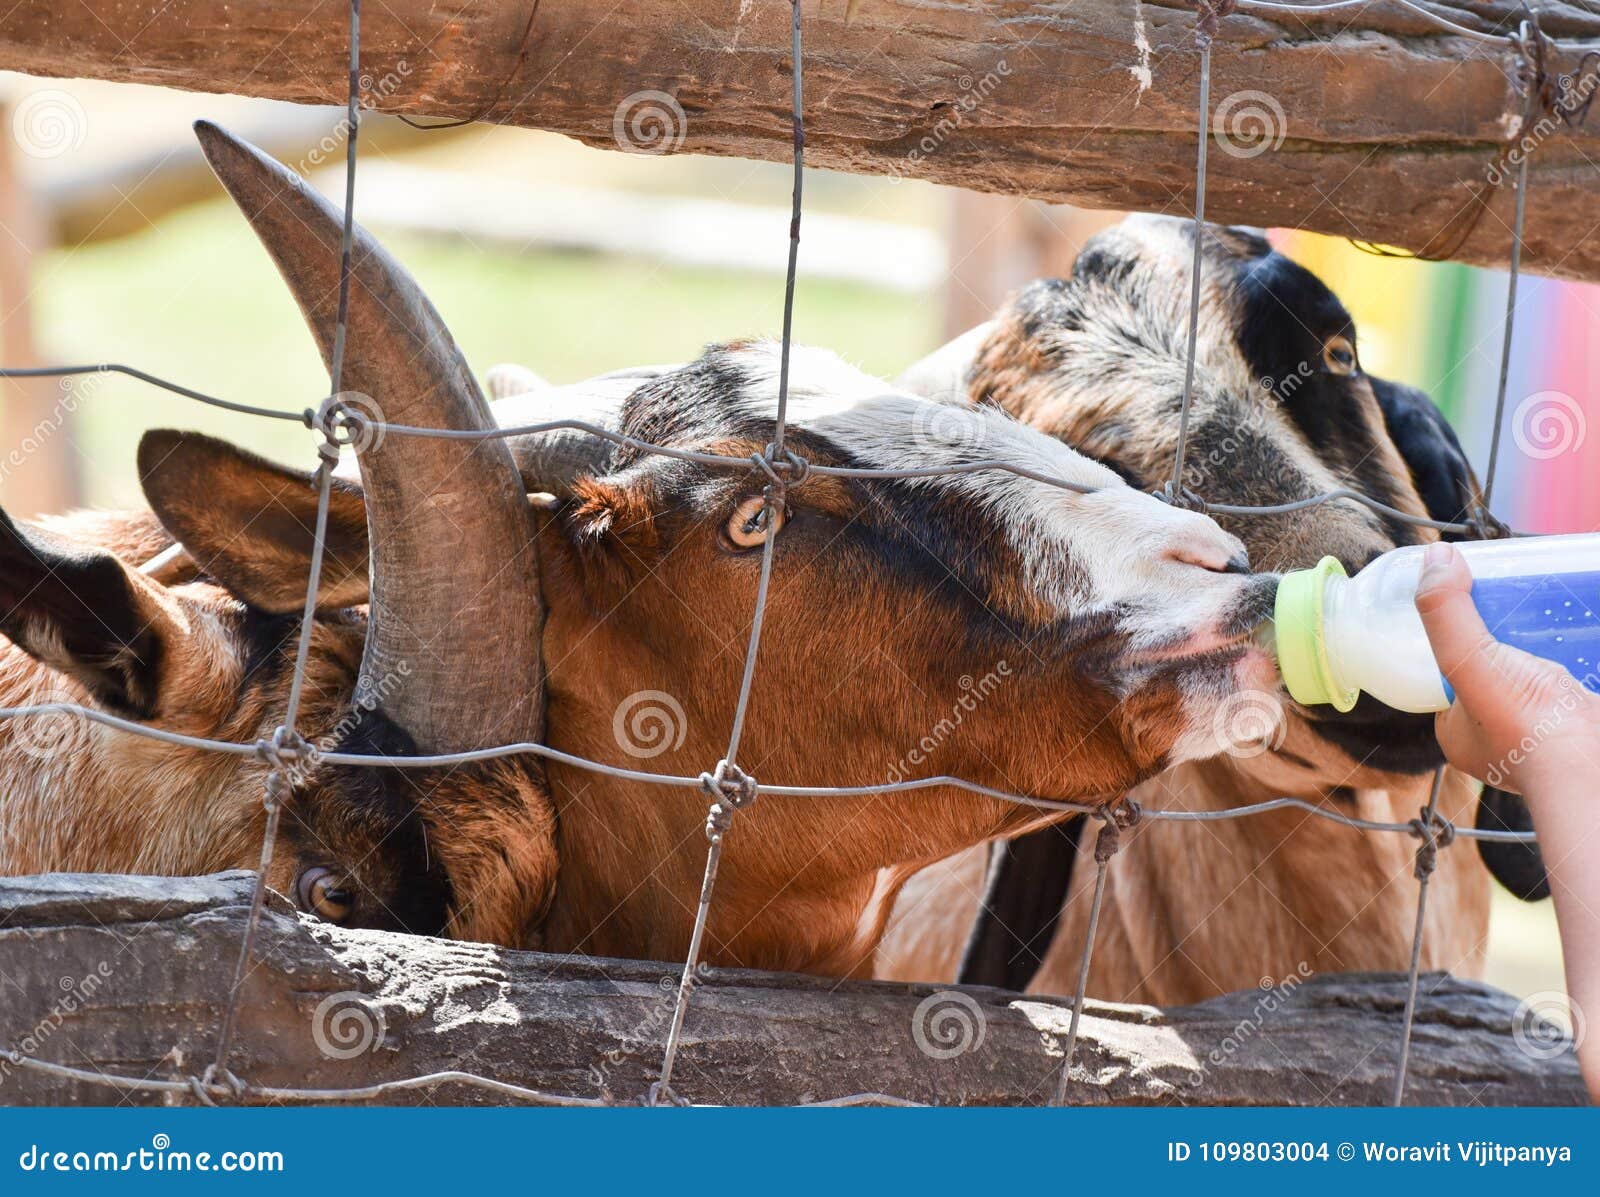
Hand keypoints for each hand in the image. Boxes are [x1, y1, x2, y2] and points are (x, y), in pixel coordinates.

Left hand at [1414, 541, 1599, 794]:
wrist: (1597, 769)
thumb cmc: (1528, 725)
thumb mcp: (1467, 659)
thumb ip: (1445, 612)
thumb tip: (1434, 558)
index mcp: (1461, 733)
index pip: (1452, 676)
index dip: (1462, 641)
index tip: (1477, 607)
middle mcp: (1500, 740)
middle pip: (1501, 673)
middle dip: (1514, 641)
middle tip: (1526, 603)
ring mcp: (1547, 739)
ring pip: (1543, 681)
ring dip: (1554, 649)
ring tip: (1560, 612)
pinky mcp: (1585, 730)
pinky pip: (1579, 688)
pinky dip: (1585, 663)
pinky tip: (1589, 632)